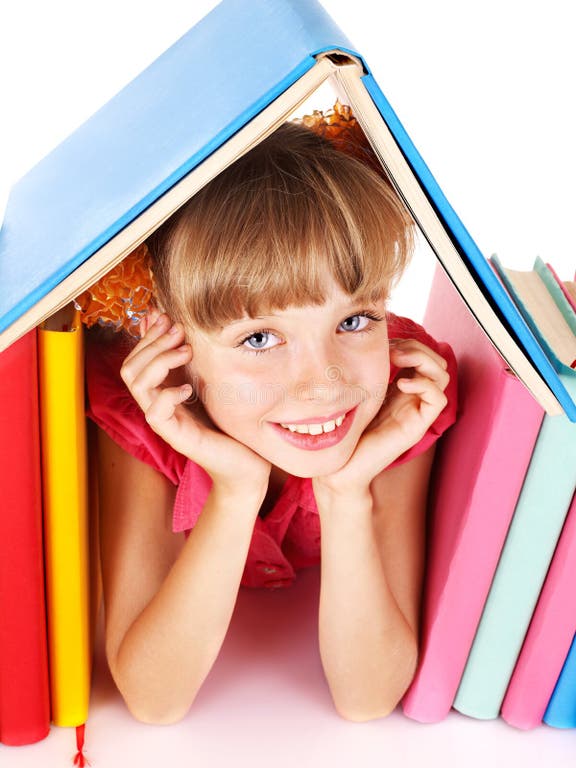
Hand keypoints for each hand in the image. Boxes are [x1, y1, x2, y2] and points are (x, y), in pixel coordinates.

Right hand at [120, 311, 271, 497]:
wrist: (245, 465)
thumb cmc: (228, 423)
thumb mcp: (209, 383)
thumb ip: (191, 360)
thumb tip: (175, 326)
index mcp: (161, 391)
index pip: (134, 359)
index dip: (147, 336)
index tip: (167, 318)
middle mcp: (156, 406)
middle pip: (130, 369)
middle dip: (152, 344)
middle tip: (179, 331)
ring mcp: (164, 422)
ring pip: (137, 386)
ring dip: (160, 361)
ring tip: (186, 352)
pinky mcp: (176, 437)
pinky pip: (155, 413)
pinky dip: (169, 395)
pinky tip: (189, 389)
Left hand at [313, 339, 449, 498]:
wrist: (340, 467)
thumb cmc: (344, 430)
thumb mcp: (355, 392)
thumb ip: (367, 372)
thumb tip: (368, 344)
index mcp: (400, 389)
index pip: (422, 356)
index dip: (409, 342)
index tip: (386, 343)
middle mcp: (412, 399)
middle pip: (436, 362)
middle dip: (418, 347)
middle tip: (394, 349)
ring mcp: (416, 412)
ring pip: (442, 376)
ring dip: (424, 360)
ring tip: (399, 360)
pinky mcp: (416, 427)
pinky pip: (439, 399)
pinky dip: (425, 384)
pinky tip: (402, 383)